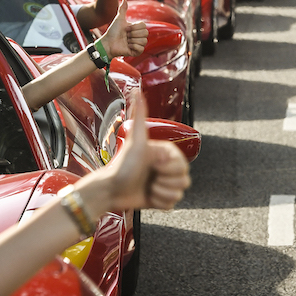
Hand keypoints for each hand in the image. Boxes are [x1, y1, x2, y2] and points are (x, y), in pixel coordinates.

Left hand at [85, 90, 189, 212]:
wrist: (110, 191)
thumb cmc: (122, 166)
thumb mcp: (135, 141)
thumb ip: (140, 116)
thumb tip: (137, 90)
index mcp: (164, 153)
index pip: (183, 165)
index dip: (169, 168)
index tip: (154, 164)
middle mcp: (165, 167)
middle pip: (184, 179)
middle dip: (165, 181)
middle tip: (150, 177)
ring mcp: (164, 183)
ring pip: (179, 193)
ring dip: (162, 193)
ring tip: (148, 188)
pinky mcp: (161, 199)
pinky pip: (172, 204)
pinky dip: (160, 203)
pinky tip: (148, 196)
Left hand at [100, 0, 148, 57]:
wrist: (108, 43)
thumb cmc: (113, 31)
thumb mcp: (119, 19)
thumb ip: (123, 9)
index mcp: (136, 28)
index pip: (143, 25)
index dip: (134, 27)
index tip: (126, 28)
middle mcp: (139, 36)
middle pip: (145, 33)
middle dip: (133, 34)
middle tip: (126, 35)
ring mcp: (138, 44)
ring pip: (144, 41)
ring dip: (132, 40)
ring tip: (126, 41)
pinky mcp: (137, 52)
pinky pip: (141, 49)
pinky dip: (133, 47)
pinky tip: (127, 46)